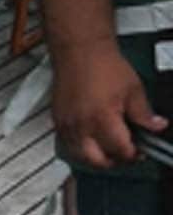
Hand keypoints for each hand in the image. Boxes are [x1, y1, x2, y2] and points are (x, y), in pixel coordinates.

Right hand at [52, 39, 165, 169]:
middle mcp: (82, 127)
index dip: (133, 153)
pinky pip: (68, 147)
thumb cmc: (103, 66)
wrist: (80, 53)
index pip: (120, 149)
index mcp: (103, 119)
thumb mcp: (133, 89)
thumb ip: (144, 113)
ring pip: (80, 158)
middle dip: (114, 161)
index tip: (140, 151)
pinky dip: (81, 149)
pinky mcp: (58, 124)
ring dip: (96, 158)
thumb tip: (156, 126)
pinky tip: (91, 141)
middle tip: (124, 154)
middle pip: (97, 161)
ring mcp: (68, 128)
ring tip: (108, 149)